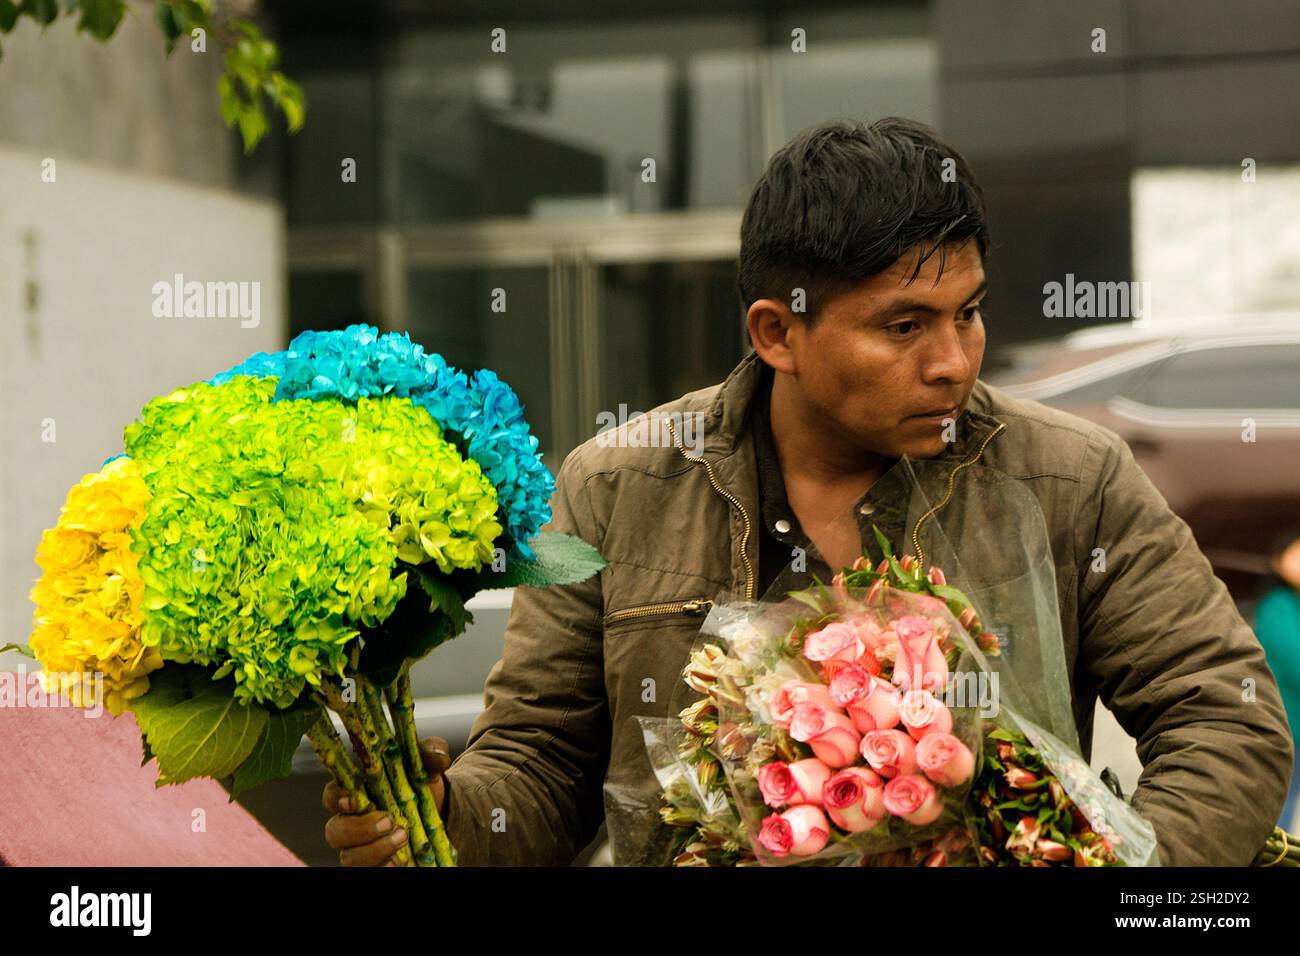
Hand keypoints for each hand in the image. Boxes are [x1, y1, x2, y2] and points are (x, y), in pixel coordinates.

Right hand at [322, 736, 451, 865]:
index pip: (331, 796)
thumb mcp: (428, 764)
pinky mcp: (375, 863)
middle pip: (334, 831)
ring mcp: (361, 847)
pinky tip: (401, 861)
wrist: (441, 811)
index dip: (337, 799)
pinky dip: (384, 867)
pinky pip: (369, 871)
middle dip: (360, 829)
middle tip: (388, 822)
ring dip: (375, 850)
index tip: (355, 800)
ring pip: (350, 857)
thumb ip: (430, 752)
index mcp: (356, 792)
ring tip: (403, 838)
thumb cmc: (422, 782)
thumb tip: (438, 755)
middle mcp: (352, 821)